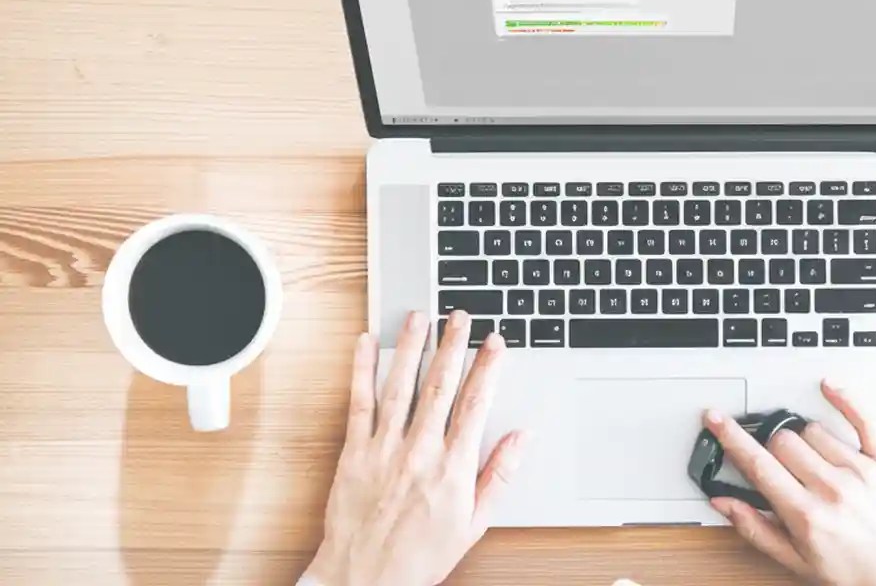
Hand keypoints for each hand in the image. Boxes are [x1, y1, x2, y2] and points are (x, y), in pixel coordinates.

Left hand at [304, 310, 526, 585]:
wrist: (366, 579)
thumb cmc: (420, 556)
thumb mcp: (475, 522)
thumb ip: (499, 476)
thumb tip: (521, 438)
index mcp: (453, 467)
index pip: (476, 403)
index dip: (488, 368)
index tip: (495, 342)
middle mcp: (419, 451)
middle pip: (440, 386)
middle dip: (453, 346)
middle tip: (460, 317)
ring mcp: (384, 449)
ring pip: (400, 386)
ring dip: (411, 347)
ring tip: (420, 317)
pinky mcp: (353, 453)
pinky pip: (358, 404)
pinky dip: (362, 371)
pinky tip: (366, 344)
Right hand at [704, 380, 875, 585]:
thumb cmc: (859, 570)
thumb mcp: (799, 561)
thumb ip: (757, 529)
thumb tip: (724, 503)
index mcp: (807, 515)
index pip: (757, 465)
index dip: (731, 438)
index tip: (715, 419)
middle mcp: (833, 489)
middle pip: (782, 441)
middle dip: (772, 448)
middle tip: (779, 463)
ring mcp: (862, 471)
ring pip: (813, 430)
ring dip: (805, 440)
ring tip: (814, 464)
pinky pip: (863, 417)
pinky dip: (843, 398)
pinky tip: (828, 387)